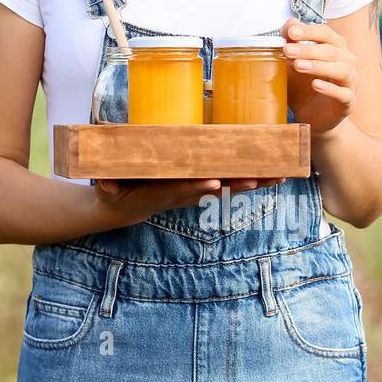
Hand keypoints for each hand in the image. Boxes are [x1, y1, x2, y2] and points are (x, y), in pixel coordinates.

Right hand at [94, 175, 286, 227]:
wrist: (124, 208)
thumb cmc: (116, 192)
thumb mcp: (106, 190)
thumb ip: (107, 186)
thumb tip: (105, 184)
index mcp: (161, 192)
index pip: (180, 190)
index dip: (196, 187)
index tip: (212, 183)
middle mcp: (182, 195)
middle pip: (212, 190)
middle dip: (234, 185)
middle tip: (255, 179)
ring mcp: (192, 193)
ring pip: (226, 187)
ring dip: (251, 181)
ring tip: (275, 175)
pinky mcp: (199, 189)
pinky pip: (228, 183)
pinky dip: (250, 178)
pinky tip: (272, 174)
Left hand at [280, 17, 357, 133]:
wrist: (310, 116)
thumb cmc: (301, 85)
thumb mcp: (290, 64)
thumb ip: (291, 44)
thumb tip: (289, 23)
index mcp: (335, 48)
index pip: (326, 33)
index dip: (309, 31)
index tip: (290, 33)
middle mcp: (347, 62)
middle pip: (332, 51)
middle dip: (308, 49)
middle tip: (286, 51)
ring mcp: (350, 83)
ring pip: (342, 70)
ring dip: (319, 66)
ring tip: (298, 66)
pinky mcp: (349, 102)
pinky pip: (345, 94)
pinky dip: (331, 89)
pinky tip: (315, 85)